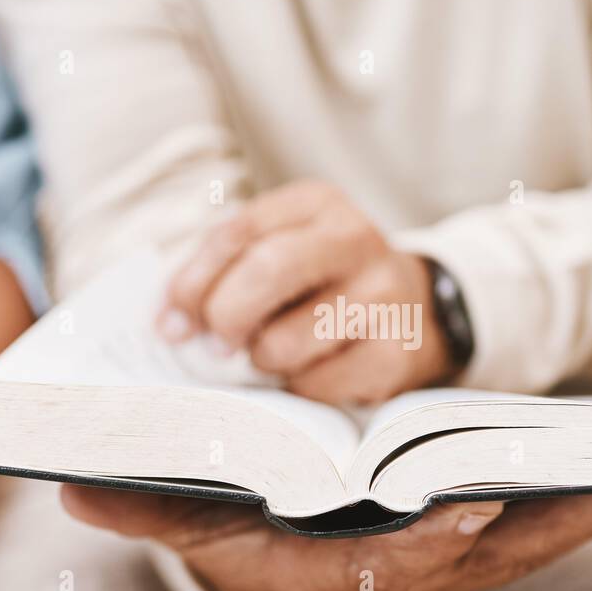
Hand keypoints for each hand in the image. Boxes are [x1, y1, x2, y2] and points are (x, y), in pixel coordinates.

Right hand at [61, 484, 591, 590]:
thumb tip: (76, 484)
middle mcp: (396, 583)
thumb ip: (141, 507)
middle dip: (548, 525)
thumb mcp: (183, 522)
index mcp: (331, 579)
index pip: (390, 566)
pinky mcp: (461, 552)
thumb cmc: (232, 538)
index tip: (475, 498)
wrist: (267, 564)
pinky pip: (526, 538)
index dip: (432, 537)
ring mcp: (436, 572)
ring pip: (519, 551)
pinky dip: (569, 513)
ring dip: (576, 518)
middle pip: (483, 559)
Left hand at [156, 179, 455, 403]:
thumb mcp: (281, 251)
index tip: (173, 322)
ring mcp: (382, 295)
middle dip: (224, 317)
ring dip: (263, 360)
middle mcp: (355, 238)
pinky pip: (314, 384)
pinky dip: (299, 386)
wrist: (420, 313)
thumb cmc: (322, 285)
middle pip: (267, 271)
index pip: (236, 233)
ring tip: (277, 352)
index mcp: (316, 204)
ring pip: (284, 341)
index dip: (191, 283)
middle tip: (217, 344)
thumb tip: (171, 326)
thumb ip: (223, 272)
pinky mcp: (393, 352)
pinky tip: (316, 369)